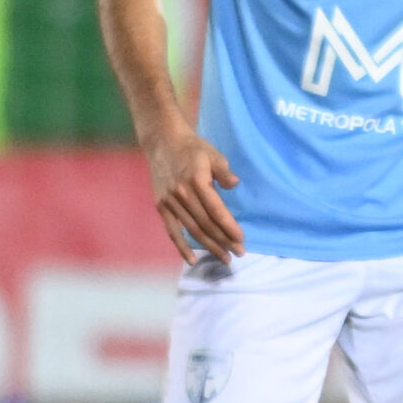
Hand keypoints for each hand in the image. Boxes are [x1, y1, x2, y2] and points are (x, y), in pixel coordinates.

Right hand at [145, 129, 243, 261]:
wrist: (163, 142)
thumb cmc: (193, 149)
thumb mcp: (213, 155)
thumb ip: (224, 171)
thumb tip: (234, 183)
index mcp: (196, 181)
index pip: (216, 211)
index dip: (229, 227)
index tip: (241, 239)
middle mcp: (182, 194)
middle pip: (206, 224)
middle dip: (224, 241)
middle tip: (239, 253)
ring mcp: (170, 202)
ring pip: (192, 230)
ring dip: (209, 246)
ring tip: (225, 258)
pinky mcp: (161, 206)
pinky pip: (172, 230)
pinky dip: (181, 246)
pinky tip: (192, 260)